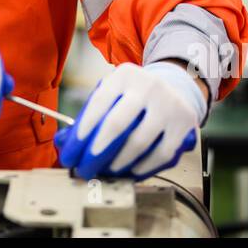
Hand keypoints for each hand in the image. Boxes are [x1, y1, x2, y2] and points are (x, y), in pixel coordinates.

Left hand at [55, 61, 204, 180]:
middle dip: (96, 152)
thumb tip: (63, 142)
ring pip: (139, 142)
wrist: (177, 88)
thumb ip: (90, 115)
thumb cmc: (135, 96)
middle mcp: (148, 86)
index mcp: (125, 75)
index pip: (98, 103)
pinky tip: (131, 172)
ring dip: (118, 163)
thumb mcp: (113, 93)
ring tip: (106, 171)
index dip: (82, 132)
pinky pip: (161, 154)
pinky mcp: (184, 124)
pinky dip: (143, 167)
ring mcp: (169, 104)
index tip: (70, 153)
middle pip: (117, 124)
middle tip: (84, 168)